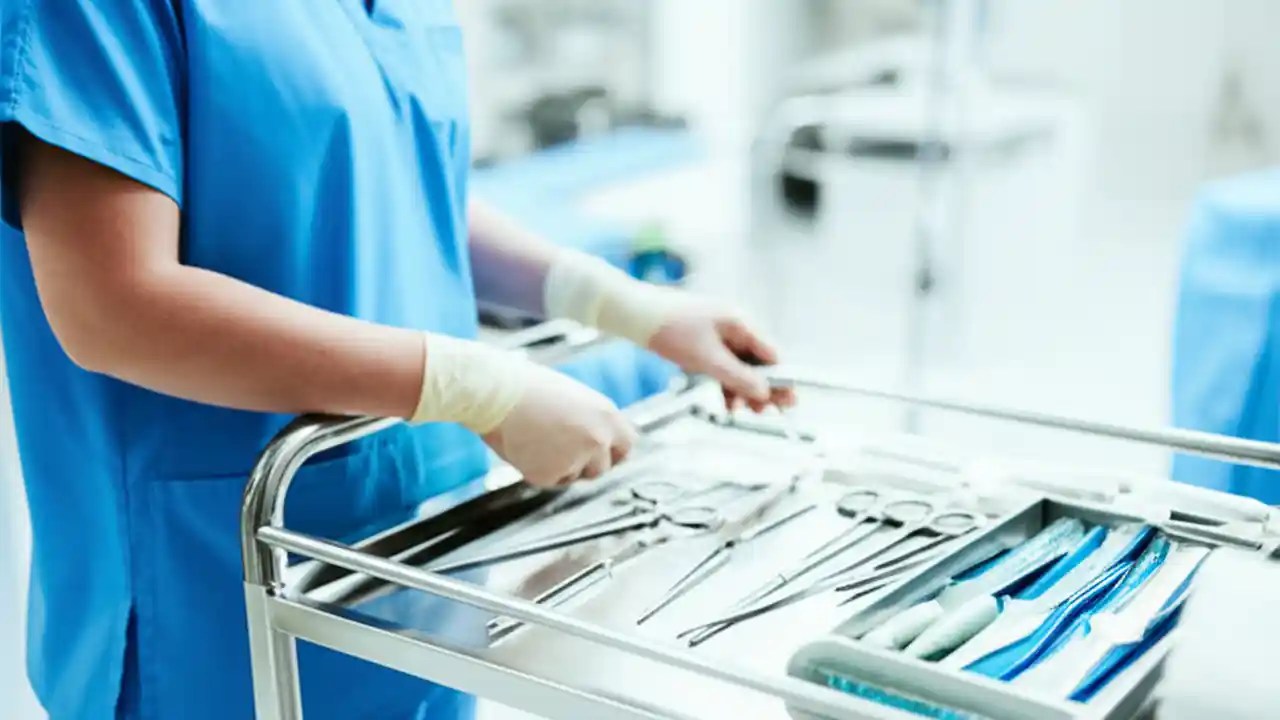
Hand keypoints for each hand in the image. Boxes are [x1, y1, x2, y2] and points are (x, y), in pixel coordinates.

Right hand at [482, 364, 636, 487]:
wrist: (497, 392)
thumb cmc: (528, 388)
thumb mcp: (574, 397)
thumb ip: (590, 421)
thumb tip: (593, 442)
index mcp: (607, 415)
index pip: (626, 446)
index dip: (612, 452)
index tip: (602, 455)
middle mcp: (598, 439)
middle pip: (603, 467)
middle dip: (586, 465)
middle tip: (560, 450)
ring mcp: (576, 459)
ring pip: (575, 476)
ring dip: (562, 468)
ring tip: (537, 439)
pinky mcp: (551, 474)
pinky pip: (550, 480)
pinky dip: (537, 470)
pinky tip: (524, 447)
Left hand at [647, 297, 795, 412]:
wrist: (635, 314)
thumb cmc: (671, 331)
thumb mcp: (707, 360)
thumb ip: (738, 378)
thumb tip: (765, 393)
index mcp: (740, 323)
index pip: (771, 354)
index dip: (780, 379)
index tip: (786, 402)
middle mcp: (733, 325)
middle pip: (756, 361)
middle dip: (760, 387)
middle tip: (765, 413)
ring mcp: (717, 332)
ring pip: (738, 364)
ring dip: (741, 387)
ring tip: (740, 411)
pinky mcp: (701, 340)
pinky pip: (721, 363)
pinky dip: (724, 381)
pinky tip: (725, 401)